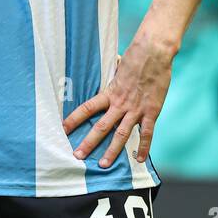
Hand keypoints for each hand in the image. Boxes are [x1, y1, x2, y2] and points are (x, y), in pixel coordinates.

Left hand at [62, 32, 174, 168]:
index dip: (74, 119)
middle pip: (101, 127)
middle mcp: (120, 104)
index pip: (87, 108)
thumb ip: (114, 73)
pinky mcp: (151, 112)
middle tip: (77, 156)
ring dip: (112, 151)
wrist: (154, 53)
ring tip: (103, 164)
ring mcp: (136, 109)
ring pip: (121, 134)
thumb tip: (112, 65)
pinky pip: (146, 133)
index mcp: (110, 92)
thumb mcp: (119, 66)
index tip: (63, 129)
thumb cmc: (137, 56)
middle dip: (89, 143)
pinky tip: (139, 159)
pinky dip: (143, 147)